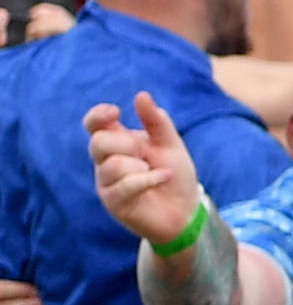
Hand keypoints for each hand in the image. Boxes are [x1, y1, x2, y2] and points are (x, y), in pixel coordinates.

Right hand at [84, 94, 205, 247]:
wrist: (186, 210)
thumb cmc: (175, 174)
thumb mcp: (170, 144)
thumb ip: (156, 121)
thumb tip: (141, 95)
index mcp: (117, 142)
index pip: (93, 124)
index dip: (97, 116)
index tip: (114, 112)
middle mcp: (106, 161)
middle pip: (98, 142)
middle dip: (126, 144)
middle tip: (145, 153)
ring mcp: (106, 182)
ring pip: (112, 165)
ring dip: (139, 167)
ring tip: (153, 172)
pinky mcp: (113, 202)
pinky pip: (124, 185)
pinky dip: (148, 179)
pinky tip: (163, 178)